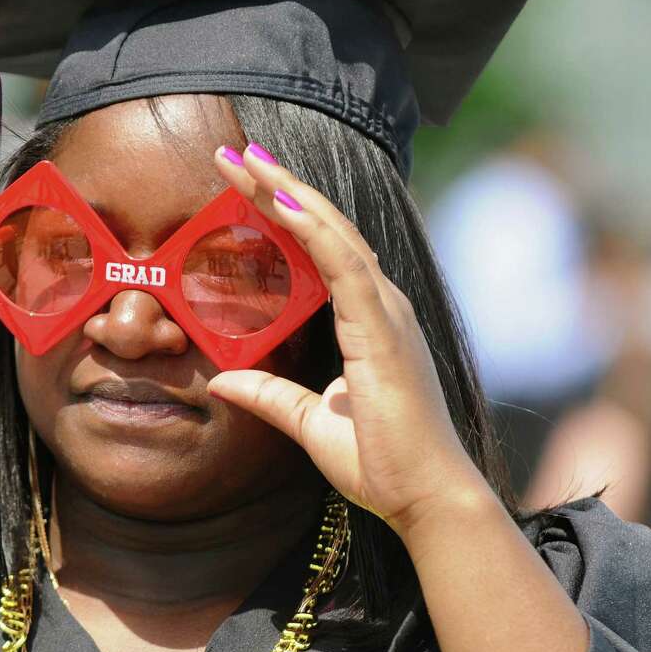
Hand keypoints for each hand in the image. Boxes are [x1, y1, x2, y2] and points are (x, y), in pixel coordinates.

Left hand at [207, 144, 490, 535]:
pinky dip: (311, 227)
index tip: (246, 181)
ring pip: (332, 233)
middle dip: (279, 186)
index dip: (286, 210)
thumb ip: (270, 397)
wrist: (426, 498)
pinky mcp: (383, 329)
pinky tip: (278, 199)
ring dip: (287, 191)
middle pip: (324, 228)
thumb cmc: (380, 463)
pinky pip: (343, 264)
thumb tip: (224, 382)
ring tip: (245, 159)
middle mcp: (381, 305)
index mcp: (368, 319)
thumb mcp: (308, 423)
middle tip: (235, 153)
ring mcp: (387, 312)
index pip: (322, 248)